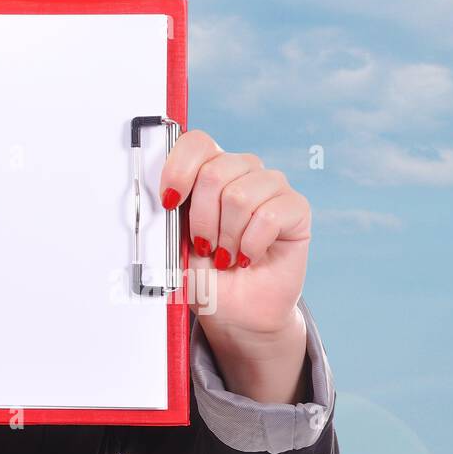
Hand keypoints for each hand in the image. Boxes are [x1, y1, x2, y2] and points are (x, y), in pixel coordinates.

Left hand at [159, 130, 311, 402]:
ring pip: (240, 195)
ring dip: (227, 235)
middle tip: (203, 245)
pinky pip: (270, 214)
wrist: (236, 310)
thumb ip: (164, 220)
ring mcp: (271, 186)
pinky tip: (248, 256)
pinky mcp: (296, 208)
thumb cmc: (203, 274)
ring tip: (226, 255)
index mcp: (207, 170)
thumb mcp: (173, 246)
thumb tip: (156, 202)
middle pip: (215, 171)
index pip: (196, 143)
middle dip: (201, 218)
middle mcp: (241, 170)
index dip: (179, 169)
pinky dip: (251, 244)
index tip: (169, 203)